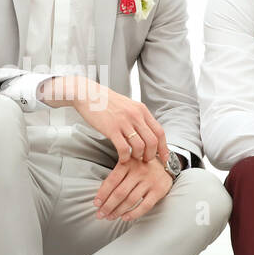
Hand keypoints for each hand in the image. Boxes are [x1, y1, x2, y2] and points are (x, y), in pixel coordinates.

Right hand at [39, 76, 168, 164]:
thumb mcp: (128, 105)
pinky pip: (124, 148)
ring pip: (140, 146)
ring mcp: (124, 122)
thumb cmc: (107, 102)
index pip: (160, 131)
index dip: (164, 147)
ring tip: (134, 158)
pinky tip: (122, 158)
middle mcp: (135, 115)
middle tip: (146, 160)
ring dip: (138, 156)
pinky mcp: (111, 128)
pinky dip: (125, 157)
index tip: (165, 158)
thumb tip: (148, 132)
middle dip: (152, 155)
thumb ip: (139, 117)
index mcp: (142, 110)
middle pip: (152, 141)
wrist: (88, 94)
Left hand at [93, 155, 174, 221]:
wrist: (166, 166)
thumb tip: (101, 195)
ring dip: (118, 211)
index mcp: (128, 162)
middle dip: (108, 206)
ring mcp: (150, 180)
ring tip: (110, 217)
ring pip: (131, 200)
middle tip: (100, 214)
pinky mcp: (159, 190)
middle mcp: (139, 170)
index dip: (102, 193)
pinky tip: (125, 218)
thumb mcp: (128, 165)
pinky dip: (134, 213)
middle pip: (120, 192)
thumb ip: (115, 176)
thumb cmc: (141, 167)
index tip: (96, 204)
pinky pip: (145, 205)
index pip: (112, 180)